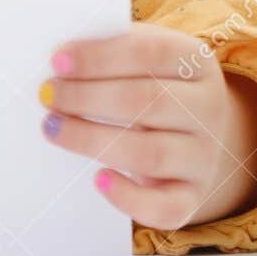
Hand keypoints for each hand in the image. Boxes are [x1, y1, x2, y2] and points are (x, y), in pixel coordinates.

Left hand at [38, 23, 256, 231]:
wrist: (194, 130)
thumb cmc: (152, 81)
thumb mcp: (142, 55)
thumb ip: (109, 47)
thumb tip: (59, 58)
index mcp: (195, 61)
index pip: (150, 52)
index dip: (100, 56)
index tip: (56, 60)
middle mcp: (208, 109)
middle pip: (148, 101)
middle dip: (88, 97)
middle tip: (48, 95)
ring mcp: (203, 157)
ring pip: (150, 153)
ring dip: (92, 140)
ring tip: (53, 127)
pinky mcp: (192, 197)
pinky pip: (166, 208)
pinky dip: (129, 198)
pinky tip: (97, 179)